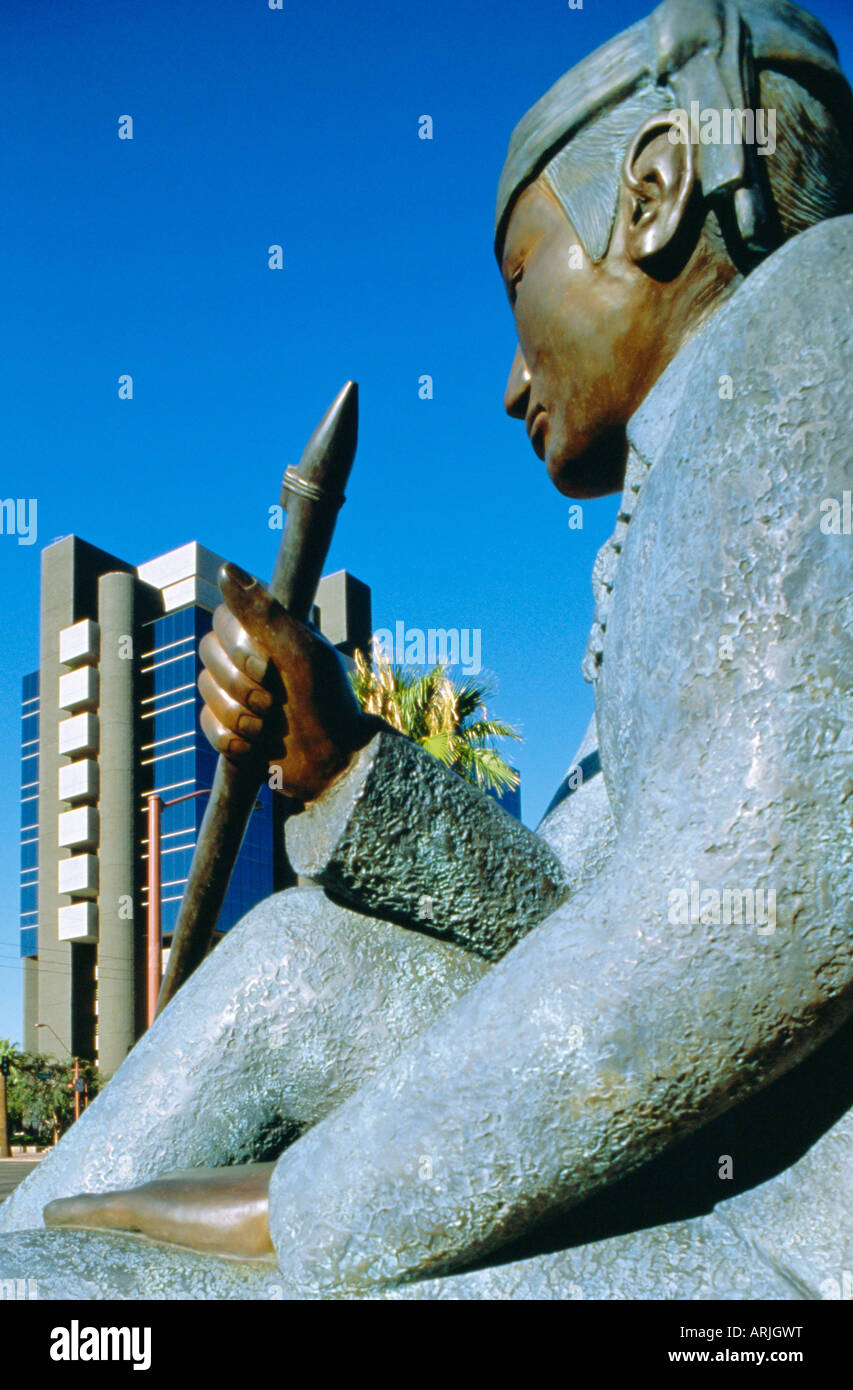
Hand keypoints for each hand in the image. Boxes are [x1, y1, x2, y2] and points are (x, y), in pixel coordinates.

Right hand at [198, 563, 375, 800]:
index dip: (235, 646)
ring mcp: (240, 693)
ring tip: (269, 727)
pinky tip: (256, 747)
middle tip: (273, 702)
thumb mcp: (301, 652)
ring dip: (237, 714)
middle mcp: (250, 658)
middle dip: (237, 684)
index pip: (221, 620)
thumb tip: (225, 569)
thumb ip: (264, 612)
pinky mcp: (233, 728)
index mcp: (269, 634)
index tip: (266, 666)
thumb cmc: (328, 703)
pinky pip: (207, 726)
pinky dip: (230, 739)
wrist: (336, 764)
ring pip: (204, 691)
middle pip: (206, 654)